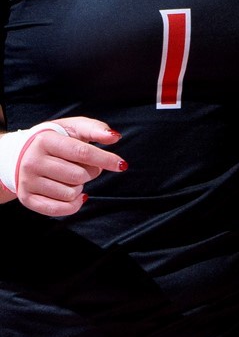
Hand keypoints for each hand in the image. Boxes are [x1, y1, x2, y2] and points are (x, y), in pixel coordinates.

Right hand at [1, 118, 123, 216]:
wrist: (19, 153)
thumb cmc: (55, 139)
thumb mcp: (72, 128)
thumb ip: (95, 129)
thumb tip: (115, 137)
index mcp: (45, 141)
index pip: (82, 152)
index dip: (105, 159)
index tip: (121, 165)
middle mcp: (32, 162)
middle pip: (79, 176)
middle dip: (90, 172)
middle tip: (82, 165)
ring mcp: (27, 181)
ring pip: (70, 193)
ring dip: (79, 187)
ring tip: (69, 176)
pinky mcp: (26, 198)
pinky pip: (58, 209)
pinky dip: (73, 205)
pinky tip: (75, 195)